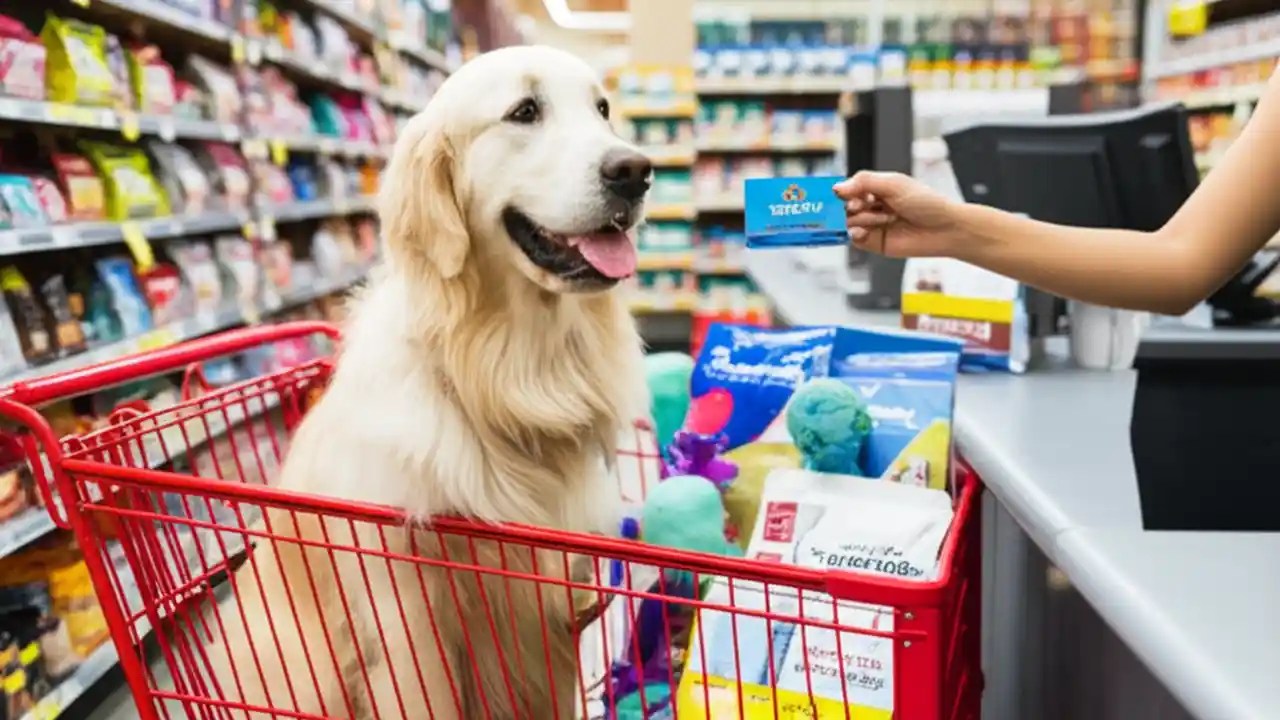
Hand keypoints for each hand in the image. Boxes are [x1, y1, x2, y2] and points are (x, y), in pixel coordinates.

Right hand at [833, 171, 963, 257]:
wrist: (944, 229)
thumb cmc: (926, 203)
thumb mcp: (894, 184)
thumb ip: (864, 182)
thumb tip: (837, 187)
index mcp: (877, 189)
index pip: (850, 188)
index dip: (842, 191)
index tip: (836, 194)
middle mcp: (873, 206)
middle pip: (845, 206)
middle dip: (849, 206)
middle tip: (858, 205)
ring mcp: (873, 225)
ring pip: (849, 222)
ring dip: (860, 219)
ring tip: (880, 218)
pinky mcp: (875, 243)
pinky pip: (855, 239)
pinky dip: (856, 234)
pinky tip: (864, 231)